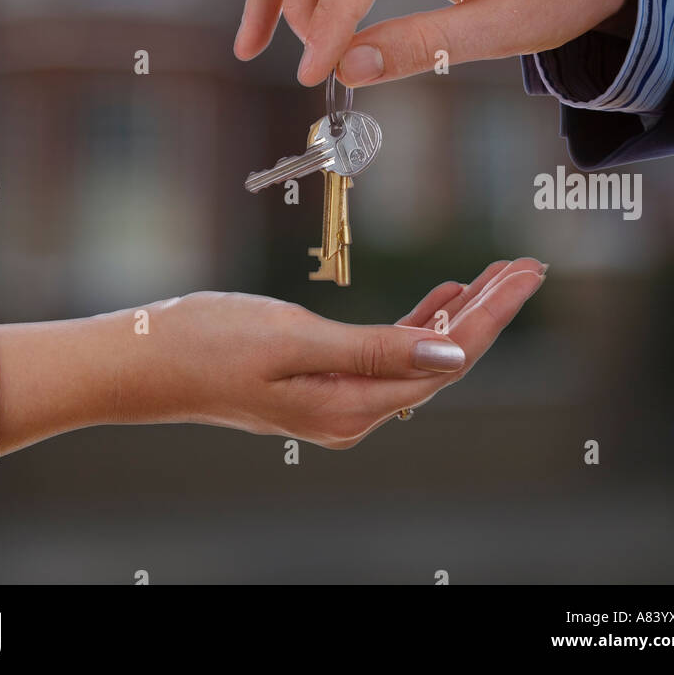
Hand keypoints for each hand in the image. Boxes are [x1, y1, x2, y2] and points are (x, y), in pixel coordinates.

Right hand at [0, 260, 543, 452]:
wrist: (144, 361)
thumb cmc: (209, 341)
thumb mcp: (293, 339)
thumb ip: (373, 351)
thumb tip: (452, 359)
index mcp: (352, 406)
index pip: (445, 360)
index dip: (490, 315)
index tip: (527, 272)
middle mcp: (353, 410)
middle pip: (442, 358)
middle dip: (488, 310)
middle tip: (529, 264)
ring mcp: (336, 398)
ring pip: (419, 353)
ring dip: (458, 312)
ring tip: (498, 273)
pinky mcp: (320, 379)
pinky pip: (389, 352)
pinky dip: (419, 321)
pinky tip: (440, 296)